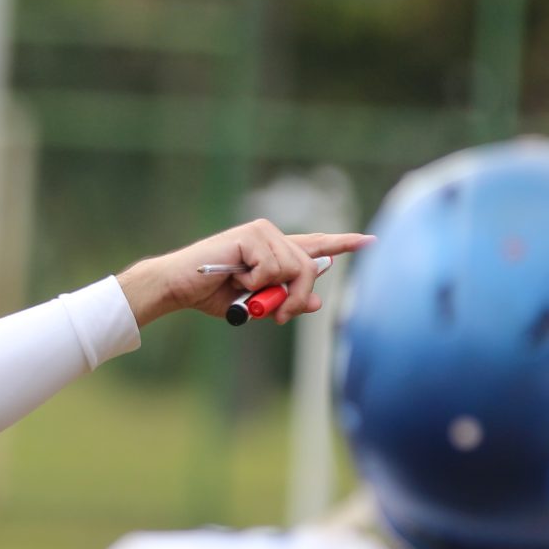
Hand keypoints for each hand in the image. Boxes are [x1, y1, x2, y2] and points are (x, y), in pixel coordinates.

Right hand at [115, 221, 374, 326]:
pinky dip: (254, 282)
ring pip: (292, 268)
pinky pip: (272, 268)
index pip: (314, 245)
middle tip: (276, 316)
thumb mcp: (256, 305)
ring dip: (270, 291)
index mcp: (273, 250)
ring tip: (244, 290)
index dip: (342, 244)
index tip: (369, 241)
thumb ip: (286, 301)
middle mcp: (271, 235)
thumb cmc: (212, 295)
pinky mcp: (251, 235)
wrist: (179, 286)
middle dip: (297, 296)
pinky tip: (234, 277)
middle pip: (309, 267)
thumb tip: (315, 301)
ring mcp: (262, 232)